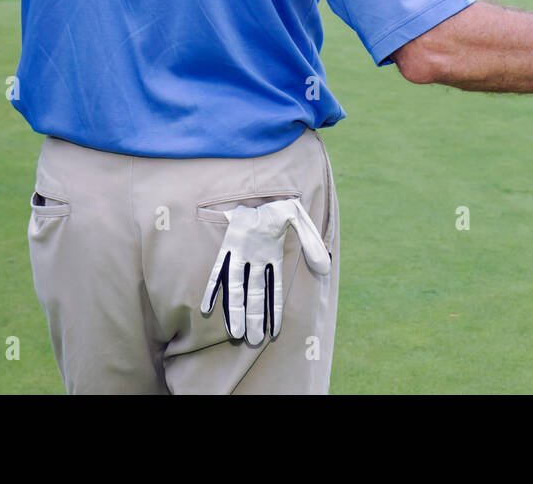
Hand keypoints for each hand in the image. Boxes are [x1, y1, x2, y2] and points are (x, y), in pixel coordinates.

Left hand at [200, 198, 330, 343]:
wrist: (258, 191)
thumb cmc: (279, 208)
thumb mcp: (300, 221)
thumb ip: (311, 244)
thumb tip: (325, 268)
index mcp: (272, 258)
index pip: (274, 290)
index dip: (273, 311)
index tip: (274, 333)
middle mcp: (254, 261)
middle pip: (255, 295)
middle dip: (255, 318)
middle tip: (254, 341)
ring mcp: (239, 256)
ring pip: (236, 289)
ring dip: (236, 311)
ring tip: (236, 333)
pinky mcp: (226, 248)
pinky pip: (217, 272)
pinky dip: (212, 289)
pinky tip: (207, 308)